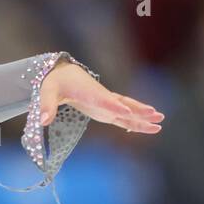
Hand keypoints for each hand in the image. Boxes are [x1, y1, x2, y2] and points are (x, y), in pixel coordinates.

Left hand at [40, 60, 163, 133]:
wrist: (62, 74)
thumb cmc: (54, 83)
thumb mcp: (46, 92)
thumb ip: (46, 106)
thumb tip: (43, 121)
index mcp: (89, 92)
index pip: (103, 100)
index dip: (114, 106)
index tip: (125, 112)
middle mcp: (102, 98)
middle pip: (123, 104)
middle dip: (139, 110)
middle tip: (156, 115)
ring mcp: (106, 104)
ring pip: (128, 110)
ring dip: (143, 116)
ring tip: (161, 122)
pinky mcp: (105, 109)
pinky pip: (123, 117)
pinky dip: (135, 122)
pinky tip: (148, 128)